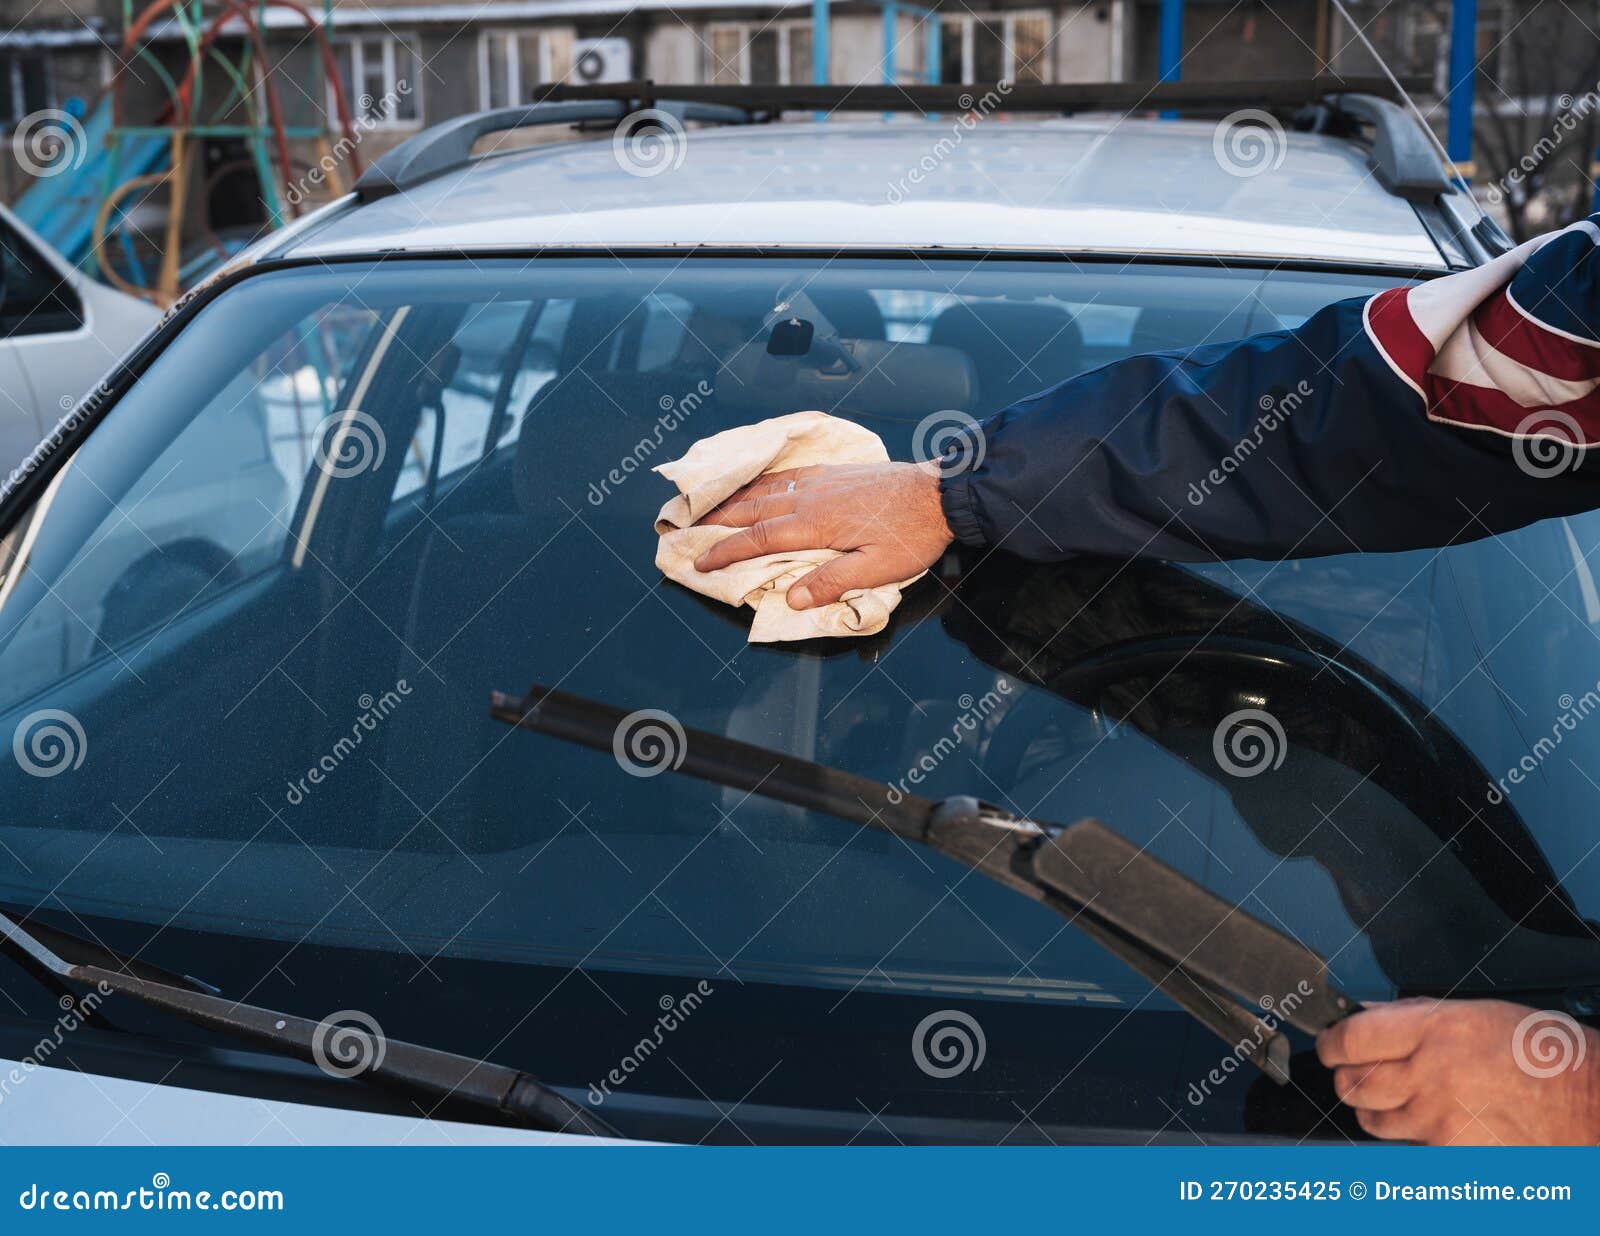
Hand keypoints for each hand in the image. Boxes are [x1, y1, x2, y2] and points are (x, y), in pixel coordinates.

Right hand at [694, 461, 952, 608]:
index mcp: (816, 523)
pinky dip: (763, 481)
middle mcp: (811, 497)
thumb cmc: (912, 535)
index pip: (759, 539)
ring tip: (711, 507)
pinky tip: (759, 485)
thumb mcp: (877, 569)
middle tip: (688, 529)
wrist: (941, 493)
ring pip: (767, 488)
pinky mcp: (835, 472)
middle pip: (753, 508)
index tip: (700, 563)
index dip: (726, 552)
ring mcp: (822, 481)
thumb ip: (833, 582)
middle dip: (718, 521)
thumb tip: (793, 598)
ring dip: (735, 499)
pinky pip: (787, 474)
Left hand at [1317, 998, 1599, 1144]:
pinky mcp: (1451, 1154)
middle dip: (1346, 1076)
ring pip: (1372, 1118)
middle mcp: (1432, 1075)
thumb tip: (1366, 1015)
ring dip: (1372, 1107)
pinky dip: (1405, 1134)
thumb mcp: (1475, 1013)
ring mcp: (1440, 1119)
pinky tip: (1426, 1119)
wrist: (1588, 1104)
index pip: (1353, 1038)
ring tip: (1393, 1094)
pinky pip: (1405, 1144)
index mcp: (1437, 1030)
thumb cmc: (1540, 1054)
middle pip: (1353, 1082)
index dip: (1331, 1043)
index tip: (1329, 1044)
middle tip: (1353, 1069)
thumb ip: (1414, 1015)